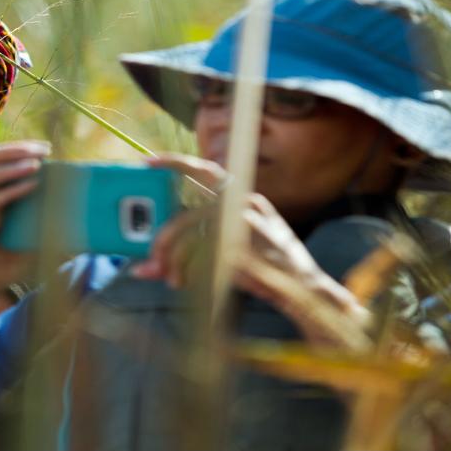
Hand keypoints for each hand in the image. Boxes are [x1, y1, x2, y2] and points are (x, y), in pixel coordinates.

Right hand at [0, 140, 47, 304]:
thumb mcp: (31, 248)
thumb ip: (48, 236)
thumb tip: (80, 236)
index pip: (1, 164)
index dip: (19, 152)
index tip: (45, 150)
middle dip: (15, 149)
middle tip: (42, 150)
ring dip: (12, 165)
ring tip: (35, 164)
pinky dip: (12, 190)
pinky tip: (31, 185)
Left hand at [134, 154, 373, 351]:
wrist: (305, 288)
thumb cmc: (268, 269)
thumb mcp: (234, 250)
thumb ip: (193, 250)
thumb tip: (145, 266)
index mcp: (244, 199)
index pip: (207, 170)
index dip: (175, 163)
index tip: (148, 162)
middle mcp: (244, 205)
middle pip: (190, 210)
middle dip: (164, 234)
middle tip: (149, 255)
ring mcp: (245, 224)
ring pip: (192, 232)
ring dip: (173, 257)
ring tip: (168, 277)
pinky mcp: (243, 246)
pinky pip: (201, 253)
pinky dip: (185, 269)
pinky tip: (183, 282)